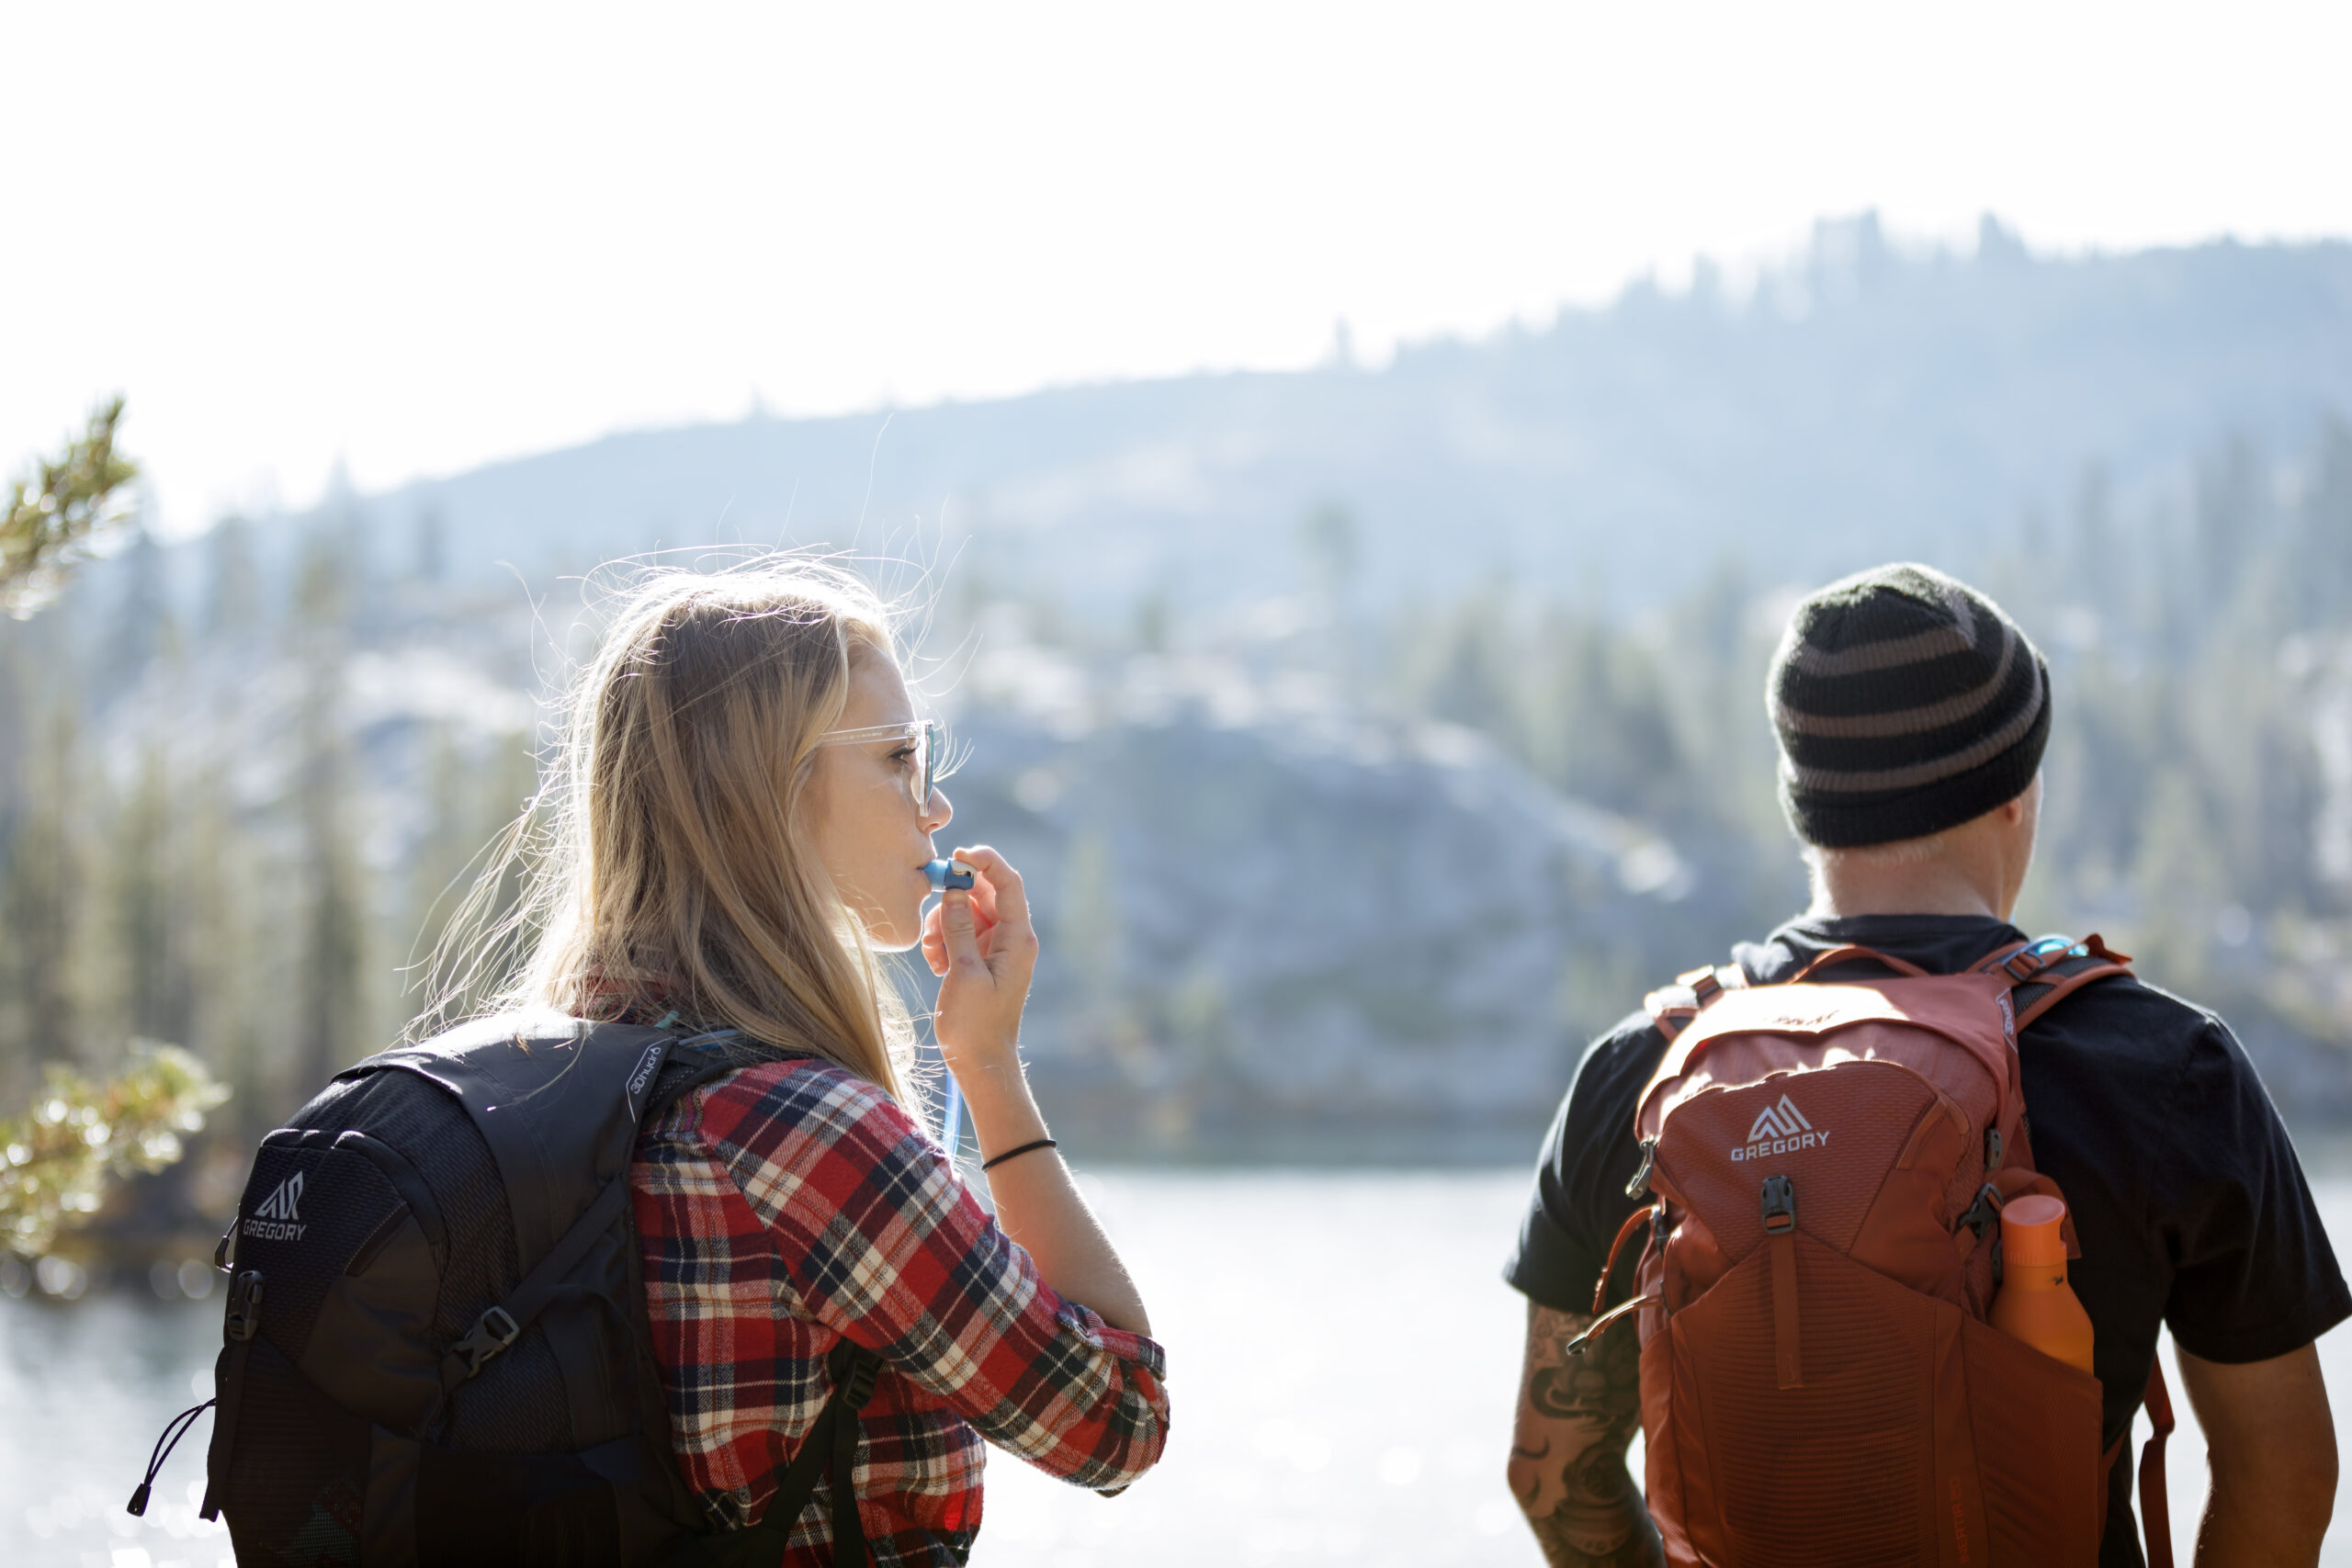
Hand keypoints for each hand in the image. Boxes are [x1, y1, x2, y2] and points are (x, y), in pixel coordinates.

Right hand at [921, 845, 1037, 1071]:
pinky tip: (936, 964)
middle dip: (954, 901)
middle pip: (983, 895)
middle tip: (932, 919)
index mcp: (1017, 939)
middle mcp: (1011, 938)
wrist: (981, 1063)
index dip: (985, 862)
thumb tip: (953, 891)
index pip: (1008, 883)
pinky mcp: (981, 960)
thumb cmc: (976, 1025)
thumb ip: (959, 929)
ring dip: (944, 925)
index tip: (957, 854)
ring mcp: (996, 949)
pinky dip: (944, 941)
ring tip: (933, 954)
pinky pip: (961, 934)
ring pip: (967, 913)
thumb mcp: (963, 973)